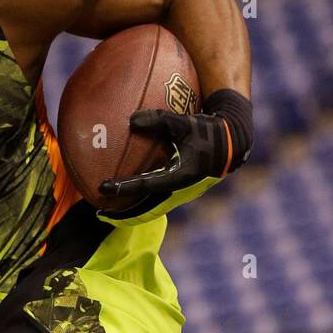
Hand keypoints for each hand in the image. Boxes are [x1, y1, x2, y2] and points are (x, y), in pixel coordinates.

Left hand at [99, 107, 232, 201]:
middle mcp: (176, 188)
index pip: (145, 184)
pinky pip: (153, 195)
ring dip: (130, 209)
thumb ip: (159, 120)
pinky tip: (125, 190)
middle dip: (123, 212)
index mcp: (179, 176)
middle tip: (100, 213)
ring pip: (149, 205)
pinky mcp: (177, 186)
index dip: (123, 186)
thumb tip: (130, 120)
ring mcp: (177, 190)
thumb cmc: (208, 130)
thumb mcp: (185, 122)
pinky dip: (139, 196)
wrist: (232, 141)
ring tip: (108, 210)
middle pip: (145, 206)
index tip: (103, 186)